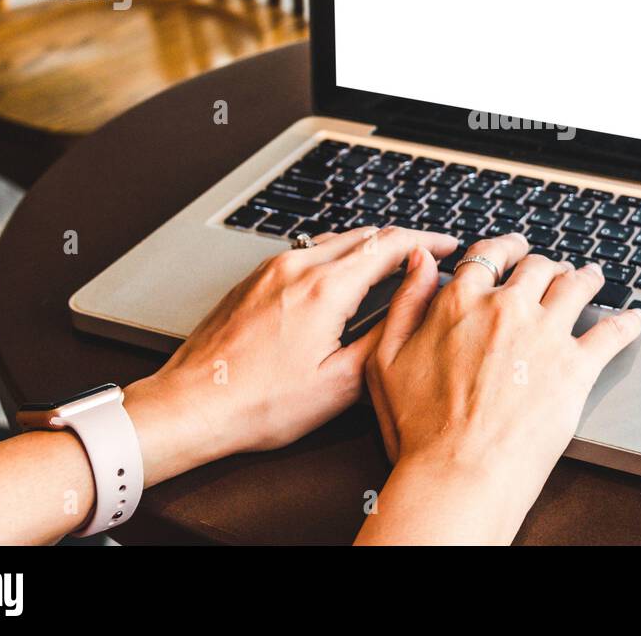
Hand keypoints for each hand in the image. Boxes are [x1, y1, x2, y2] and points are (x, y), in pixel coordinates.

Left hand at [122, 225, 457, 485]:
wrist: (191, 405)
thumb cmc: (260, 404)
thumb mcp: (341, 382)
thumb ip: (386, 334)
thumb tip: (416, 302)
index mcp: (326, 288)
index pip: (392, 244)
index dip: (428, 241)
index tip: (450, 246)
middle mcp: (298, 266)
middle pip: (365, 234)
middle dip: (403, 241)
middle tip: (429, 256)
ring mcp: (271, 269)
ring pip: (335, 240)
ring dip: (370, 247)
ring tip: (393, 267)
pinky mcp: (253, 279)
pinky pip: (308, 252)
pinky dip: (338, 256)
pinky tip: (343, 278)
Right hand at [358, 233, 640, 543]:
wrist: (459, 472)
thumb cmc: (418, 427)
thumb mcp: (386, 357)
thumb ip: (406, 301)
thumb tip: (420, 260)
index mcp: (461, 302)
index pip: (489, 255)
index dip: (505, 247)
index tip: (513, 247)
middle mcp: (507, 308)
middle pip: (537, 267)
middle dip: (547, 264)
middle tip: (554, 270)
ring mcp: (546, 334)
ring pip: (576, 286)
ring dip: (586, 277)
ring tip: (592, 277)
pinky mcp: (576, 366)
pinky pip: (611, 332)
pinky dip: (626, 322)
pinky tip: (634, 318)